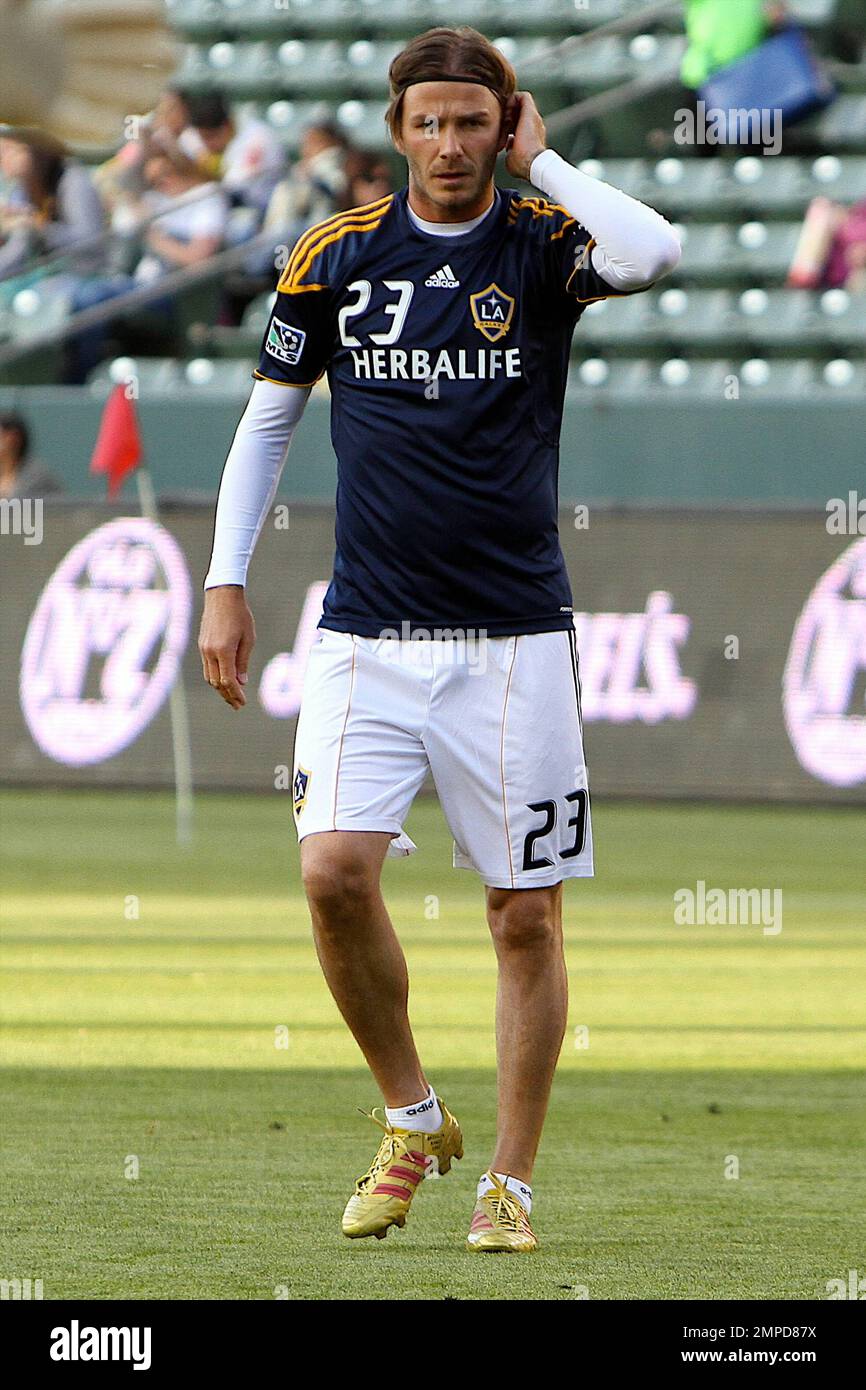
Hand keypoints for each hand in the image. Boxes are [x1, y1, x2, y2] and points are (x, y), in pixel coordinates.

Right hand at [198, 585, 255, 709]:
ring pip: (209, 676)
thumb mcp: (248, 639)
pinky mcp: (202, 645)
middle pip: (216, 682)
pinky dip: (215, 677)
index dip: (235, 694)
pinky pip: (206, 667)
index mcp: (224, 651)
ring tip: (231, 695)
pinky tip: (223, 680)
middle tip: (238, 705)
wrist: (222, 596)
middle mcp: (210, 652)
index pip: (227, 681)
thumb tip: (241, 682)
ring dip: (220, 688)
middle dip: (227, 695)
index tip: (243, 702)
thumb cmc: (240, 615)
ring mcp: (204, 649)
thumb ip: (243, 662)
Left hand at [503, 90, 547, 182]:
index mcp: (530, 136)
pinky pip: (522, 96)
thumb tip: (509, 144)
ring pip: (521, 103)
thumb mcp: (513, 157)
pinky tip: (506, 110)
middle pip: (520, 113)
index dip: (508, 125)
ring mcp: (534, 117)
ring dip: (510, 108)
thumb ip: (511, 149)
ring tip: (504, 119)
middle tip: (501, 125)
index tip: (502, 133)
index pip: (519, 124)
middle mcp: (534, 125)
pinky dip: (512, 99)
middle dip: (508, 116)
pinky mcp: (530, 111)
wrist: (532, 163)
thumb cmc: (523, 165)